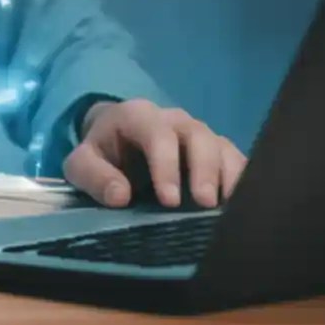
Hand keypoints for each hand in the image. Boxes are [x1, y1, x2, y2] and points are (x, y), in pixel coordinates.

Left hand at [63, 99, 246, 208]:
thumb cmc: (101, 153)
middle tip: (205, 204)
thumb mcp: (81, 163)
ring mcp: (199, 133)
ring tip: (228, 209)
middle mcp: (174, 120)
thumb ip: (94, 177)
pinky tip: (243, 205)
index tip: (169, 200)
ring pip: (222, 147)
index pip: (157, 135)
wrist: (116, 140)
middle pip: (198, 137)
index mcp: (139, 116)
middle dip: (203, 170)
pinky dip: (242, 180)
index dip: (166, 166)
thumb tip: (119, 196)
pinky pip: (236, 159)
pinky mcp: (216, 150)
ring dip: (228, 176)